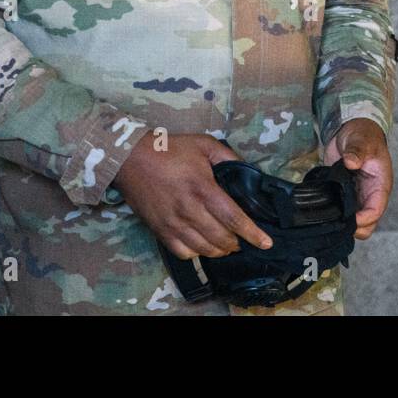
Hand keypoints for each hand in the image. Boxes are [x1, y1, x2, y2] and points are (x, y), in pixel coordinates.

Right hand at [112, 132, 272, 260]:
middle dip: (237, 243)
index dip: (252, 233)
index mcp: (203, 188)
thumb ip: (228, 158)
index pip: (233, 218)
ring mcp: (173, 223)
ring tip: (227, 245)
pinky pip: (182, 252)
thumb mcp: (204, 144)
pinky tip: (203, 246)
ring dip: (220, 250)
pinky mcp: (160, 230)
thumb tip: (248, 172)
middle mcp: (189, 209)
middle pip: (220, 238)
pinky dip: (197, 253)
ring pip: (203, 249)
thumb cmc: (170, 150)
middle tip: (244, 240)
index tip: (266, 243)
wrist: (130, 159)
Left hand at [322, 118, 392, 239]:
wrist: (353, 130)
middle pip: (368, 223)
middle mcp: (370, 194)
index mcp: (380, 185)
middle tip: (335, 222)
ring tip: (328, 218)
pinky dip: (335, 216)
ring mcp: (358, 196)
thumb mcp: (362, 141)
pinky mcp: (345, 194)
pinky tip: (322, 213)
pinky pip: (343, 212)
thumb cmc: (363, 135)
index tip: (348, 218)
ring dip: (343, 223)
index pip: (376, 210)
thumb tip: (351, 162)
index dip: (363, 219)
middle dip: (354, 227)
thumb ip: (357, 151)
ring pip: (355, 222)